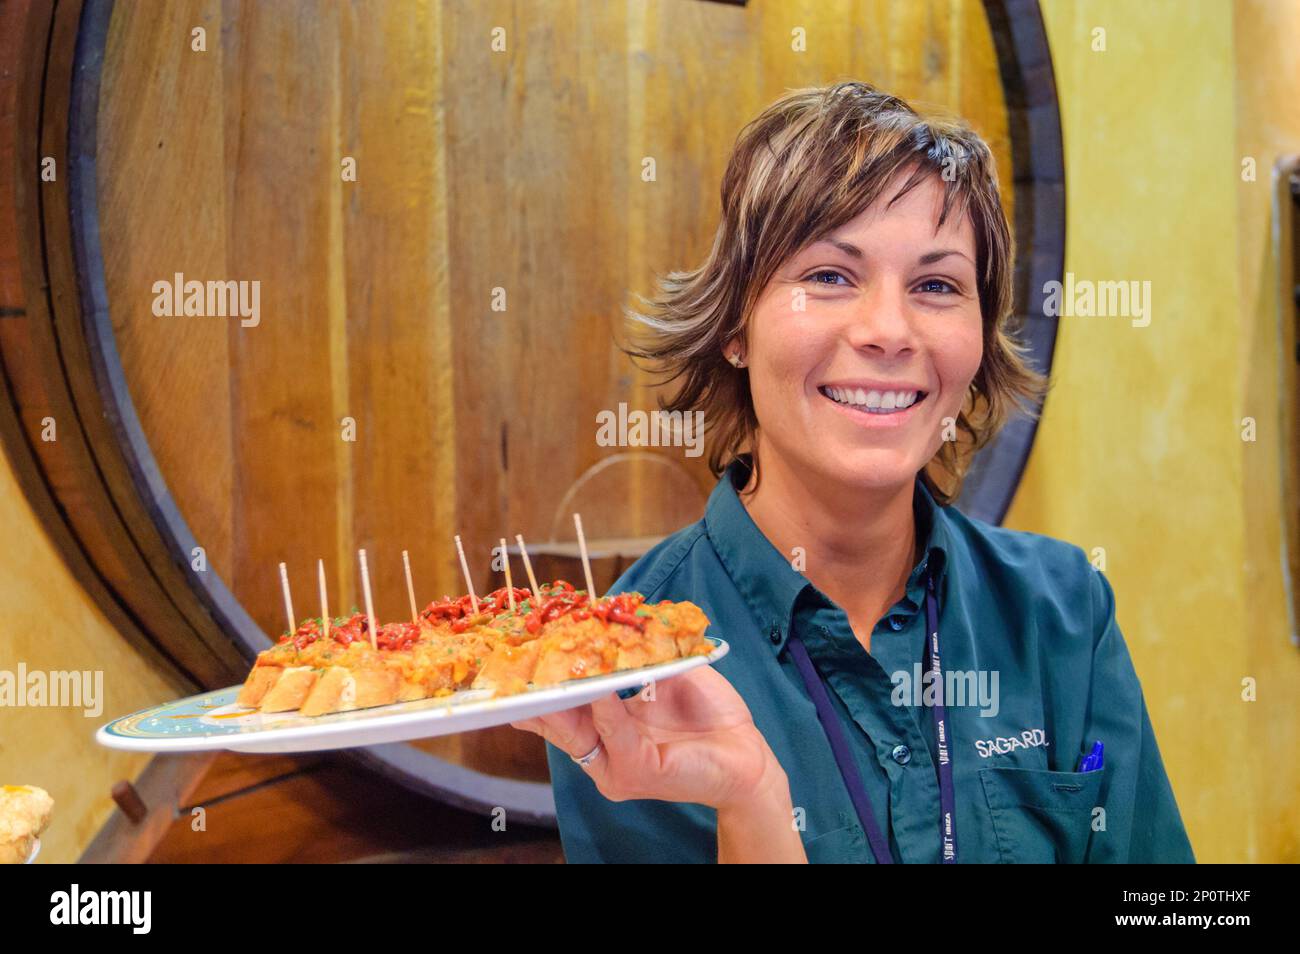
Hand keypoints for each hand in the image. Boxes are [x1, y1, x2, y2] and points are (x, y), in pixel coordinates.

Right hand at [510, 666, 779, 811]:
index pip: (558, 711)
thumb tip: (602, 617)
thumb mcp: (664, 676)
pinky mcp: (638, 772)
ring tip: (555, 658)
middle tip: (520, 654)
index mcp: (604, 732)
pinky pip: (614, 733)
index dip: (540, 683)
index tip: (521, 651)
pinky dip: (605, 707)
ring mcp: (617, 767)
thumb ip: (632, 657)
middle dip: (538, 689)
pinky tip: (600, 685)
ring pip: (577, 728)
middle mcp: (602, 755)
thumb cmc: (707, 714)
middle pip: (555, 721)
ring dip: (566, 691)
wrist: (747, 753)